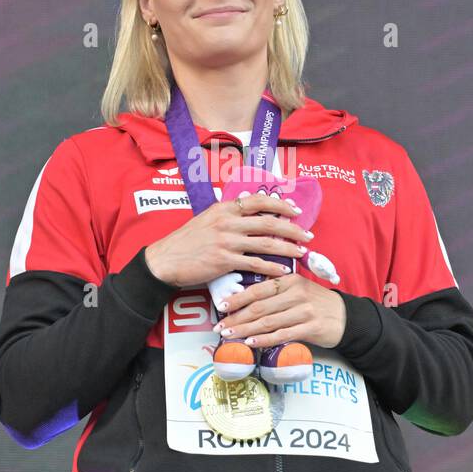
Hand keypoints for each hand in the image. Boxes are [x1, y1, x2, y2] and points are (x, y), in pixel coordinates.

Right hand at [144, 190, 312, 288]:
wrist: (165, 260)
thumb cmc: (186, 241)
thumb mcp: (206, 219)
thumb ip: (228, 215)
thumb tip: (249, 209)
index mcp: (224, 208)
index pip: (259, 200)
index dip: (280, 204)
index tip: (295, 210)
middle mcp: (227, 222)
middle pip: (269, 222)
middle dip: (292, 229)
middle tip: (307, 235)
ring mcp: (226, 242)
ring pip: (266, 243)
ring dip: (288, 248)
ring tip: (301, 253)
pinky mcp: (224, 261)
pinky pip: (255, 264)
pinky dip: (272, 268)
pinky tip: (283, 271)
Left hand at [216, 271, 346, 350]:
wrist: (346, 317)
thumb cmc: (316, 303)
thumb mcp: (298, 288)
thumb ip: (276, 290)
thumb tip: (243, 298)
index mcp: (290, 280)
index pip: (258, 289)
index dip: (238, 298)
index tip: (221, 306)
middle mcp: (297, 293)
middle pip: (260, 307)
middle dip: (237, 318)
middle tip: (220, 327)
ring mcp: (305, 311)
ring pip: (268, 322)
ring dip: (246, 330)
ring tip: (230, 336)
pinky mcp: (311, 327)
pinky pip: (283, 335)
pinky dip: (265, 340)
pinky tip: (251, 343)